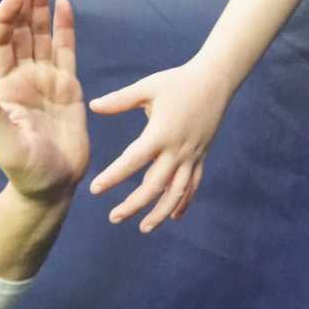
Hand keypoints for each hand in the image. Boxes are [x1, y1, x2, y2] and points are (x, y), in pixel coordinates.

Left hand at [0, 0, 87, 201]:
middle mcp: (21, 78)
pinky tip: (62, 4)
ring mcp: (44, 80)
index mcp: (2, 87)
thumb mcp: (5, 144)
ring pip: (40, 35)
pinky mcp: (67, 87)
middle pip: (19, 30)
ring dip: (39, 6)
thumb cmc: (26, 170)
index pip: (0, 42)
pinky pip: (65, 50)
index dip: (5, 18)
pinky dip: (64, 28)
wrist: (53, 186)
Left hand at [86, 61, 234, 231]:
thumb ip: (120, 100)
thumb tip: (93, 106)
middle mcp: (177, 150)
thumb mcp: (147, 87)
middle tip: (113, 217)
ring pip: (176, 192)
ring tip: (143, 227)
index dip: (113, 177)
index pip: (133, 161)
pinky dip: (183, 202)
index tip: (95, 190)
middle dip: (134, 205)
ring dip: (160, 212)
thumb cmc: (177, 82)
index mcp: (160, 133)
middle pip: (154, 186)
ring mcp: (191, 156)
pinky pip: (193, 185)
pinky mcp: (201, 157)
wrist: (215, 81)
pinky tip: (172, 216)